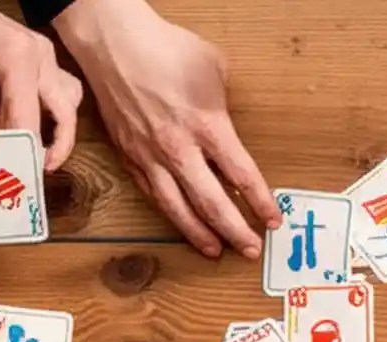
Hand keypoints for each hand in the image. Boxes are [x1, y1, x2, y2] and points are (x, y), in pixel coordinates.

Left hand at [0, 0, 81, 169]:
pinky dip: (56, 117)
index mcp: (17, 54)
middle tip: (38, 171)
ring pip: (69, 102)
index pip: (28, 111)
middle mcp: (39, 55)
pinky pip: (61, 93)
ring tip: (42, 157)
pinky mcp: (42, 61)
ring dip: (61, 132)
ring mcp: (45, 57)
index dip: (23, 145)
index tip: (16, 171)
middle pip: (63, 110)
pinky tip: (38, 132)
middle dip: (56, 146)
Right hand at [56, 0, 278, 258]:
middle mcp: (179, 148)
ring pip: (178, 208)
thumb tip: (229, 124)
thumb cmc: (165, 49)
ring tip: (216, 251)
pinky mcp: (130, 157)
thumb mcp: (214, 68)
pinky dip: (170, 213)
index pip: (242, 174)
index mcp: (208, 125)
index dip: (260, 201)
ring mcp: (151, 156)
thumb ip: (226, 105)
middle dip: (236, 230)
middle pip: (213, 202)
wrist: (114, 45)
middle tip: (251, 249)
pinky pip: (153, 194)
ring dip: (200, 234)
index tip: (272, 219)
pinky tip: (181, 224)